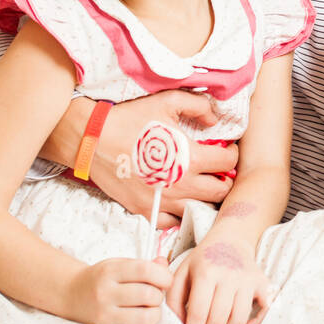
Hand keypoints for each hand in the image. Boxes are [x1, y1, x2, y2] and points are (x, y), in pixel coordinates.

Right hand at [66, 257, 171, 323]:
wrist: (73, 294)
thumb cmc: (103, 277)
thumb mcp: (120, 264)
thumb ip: (145, 265)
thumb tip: (165, 265)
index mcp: (110, 271)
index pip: (144, 271)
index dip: (163, 275)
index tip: (167, 279)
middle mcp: (105, 293)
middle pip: (147, 295)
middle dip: (159, 295)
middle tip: (155, 294)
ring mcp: (104, 315)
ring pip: (144, 318)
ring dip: (156, 313)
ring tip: (151, 308)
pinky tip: (143, 320)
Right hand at [87, 92, 239, 226]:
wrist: (92, 139)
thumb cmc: (130, 119)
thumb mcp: (168, 101)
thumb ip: (198, 107)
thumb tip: (214, 119)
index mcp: (190, 158)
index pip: (228, 162)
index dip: (231, 154)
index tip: (225, 149)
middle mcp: (181, 184)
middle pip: (220, 191)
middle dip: (224, 179)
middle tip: (218, 169)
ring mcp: (162, 201)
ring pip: (199, 209)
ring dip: (205, 198)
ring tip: (200, 184)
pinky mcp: (144, 210)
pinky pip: (171, 222)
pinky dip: (178, 213)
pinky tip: (178, 199)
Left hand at [167, 240, 273, 323]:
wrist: (230, 238)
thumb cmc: (203, 259)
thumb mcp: (182, 272)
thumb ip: (174, 299)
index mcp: (206, 272)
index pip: (198, 312)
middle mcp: (229, 275)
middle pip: (218, 319)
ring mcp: (248, 279)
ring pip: (238, 319)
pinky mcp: (262, 283)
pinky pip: (263, 310)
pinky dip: (254, 323)